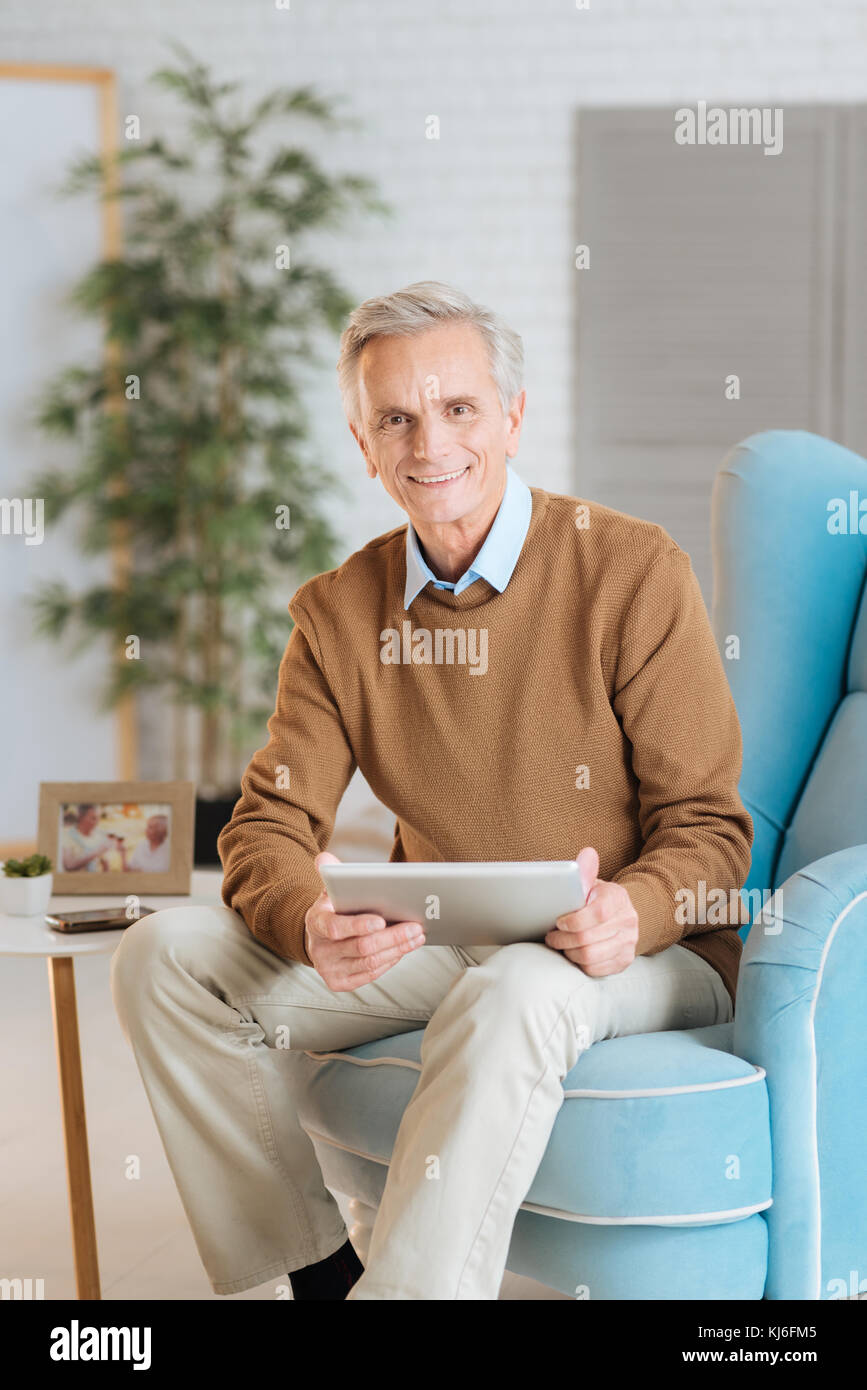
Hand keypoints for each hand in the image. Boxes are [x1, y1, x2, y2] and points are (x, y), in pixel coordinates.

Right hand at [304, 851, 425, 991]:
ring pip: (370, 962)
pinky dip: (390, 961)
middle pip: (362, 947)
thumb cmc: (333, 910)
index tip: (382, 920)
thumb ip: (331, 873)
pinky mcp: (340, 983)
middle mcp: (319, 950)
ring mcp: (329, 969)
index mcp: (315, 923)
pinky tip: (403, 948)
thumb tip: (324, 858)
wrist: (320, 939)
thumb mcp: (330, 891)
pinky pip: (371, 974)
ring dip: (398, 949)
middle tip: (415, 926)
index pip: (335, 928)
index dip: (359, 925)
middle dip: (393, 937)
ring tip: (417, 935)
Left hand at [544, 847, 638, 976]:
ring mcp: (628, 943)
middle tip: (550, 936)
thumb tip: (587, 853)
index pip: (598, 913)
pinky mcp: (624, 961)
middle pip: (589, 938)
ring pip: (590, 956)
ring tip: (560, 945)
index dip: (574, 921)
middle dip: (562, 939)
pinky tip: (573, 953)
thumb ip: (585, 872)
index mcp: (618, 898)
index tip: (559, 922)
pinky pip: (596, 969)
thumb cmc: (598, 899)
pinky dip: (579, 963)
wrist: (621, 915)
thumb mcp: (592, 884)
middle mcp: (628, 921)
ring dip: (568, 952)